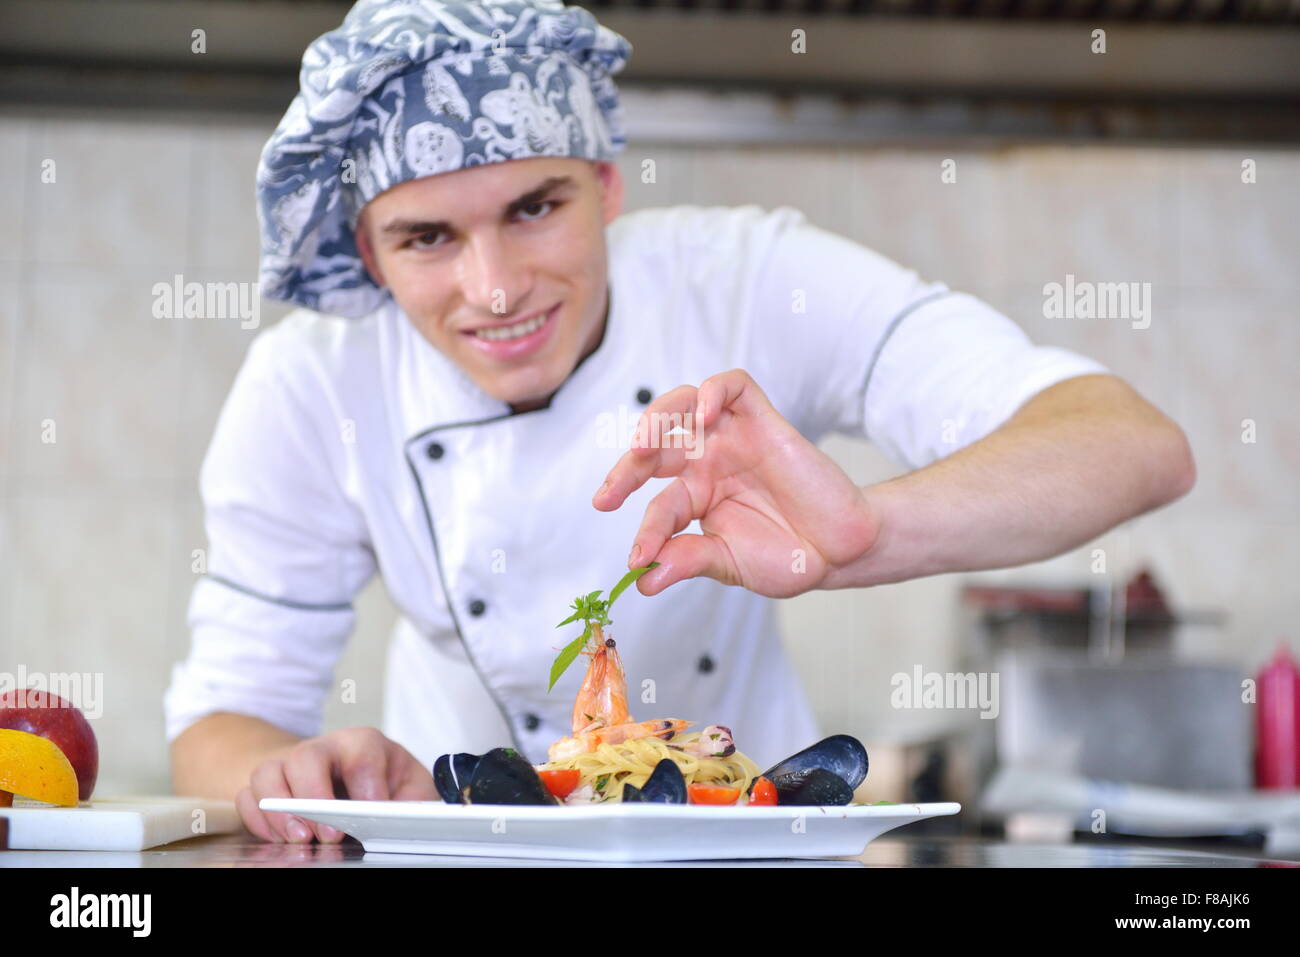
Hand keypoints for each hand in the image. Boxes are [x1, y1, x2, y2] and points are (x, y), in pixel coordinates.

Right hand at [235, 727, 437, 843]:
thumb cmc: (388, 788)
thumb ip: (412, 804)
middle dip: (314, 796)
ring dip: (279, 810)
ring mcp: (291, 766)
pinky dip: (258, 821)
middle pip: (306, 756)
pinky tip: (278, 841)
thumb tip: (407, 822)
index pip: (362, 752)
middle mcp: (324, 749)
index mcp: (364, 744)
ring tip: (300, 841)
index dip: (365, 784)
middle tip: (329, 835)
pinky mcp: (268, 788)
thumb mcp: (412, 791)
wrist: (357, 782)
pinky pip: (248, 797)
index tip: (370, 813)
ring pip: (268, 772)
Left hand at [592, 368, 880, 597]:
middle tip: (610, 495)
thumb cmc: (788, 555)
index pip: (657, 505)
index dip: (646, 530)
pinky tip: (704, 411)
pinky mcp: (763, 420)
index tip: (636, 557)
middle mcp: (706, 462)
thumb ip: (689, 561)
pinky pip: (732, 387)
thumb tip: (643, 579)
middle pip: (654, 449)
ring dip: (655, 420)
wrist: (842, 549)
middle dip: (627, 470)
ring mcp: (732, 438)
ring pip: (681, 406)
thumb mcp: (730, 563)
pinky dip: (713, 391)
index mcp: (694, 497)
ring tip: (641, 447)